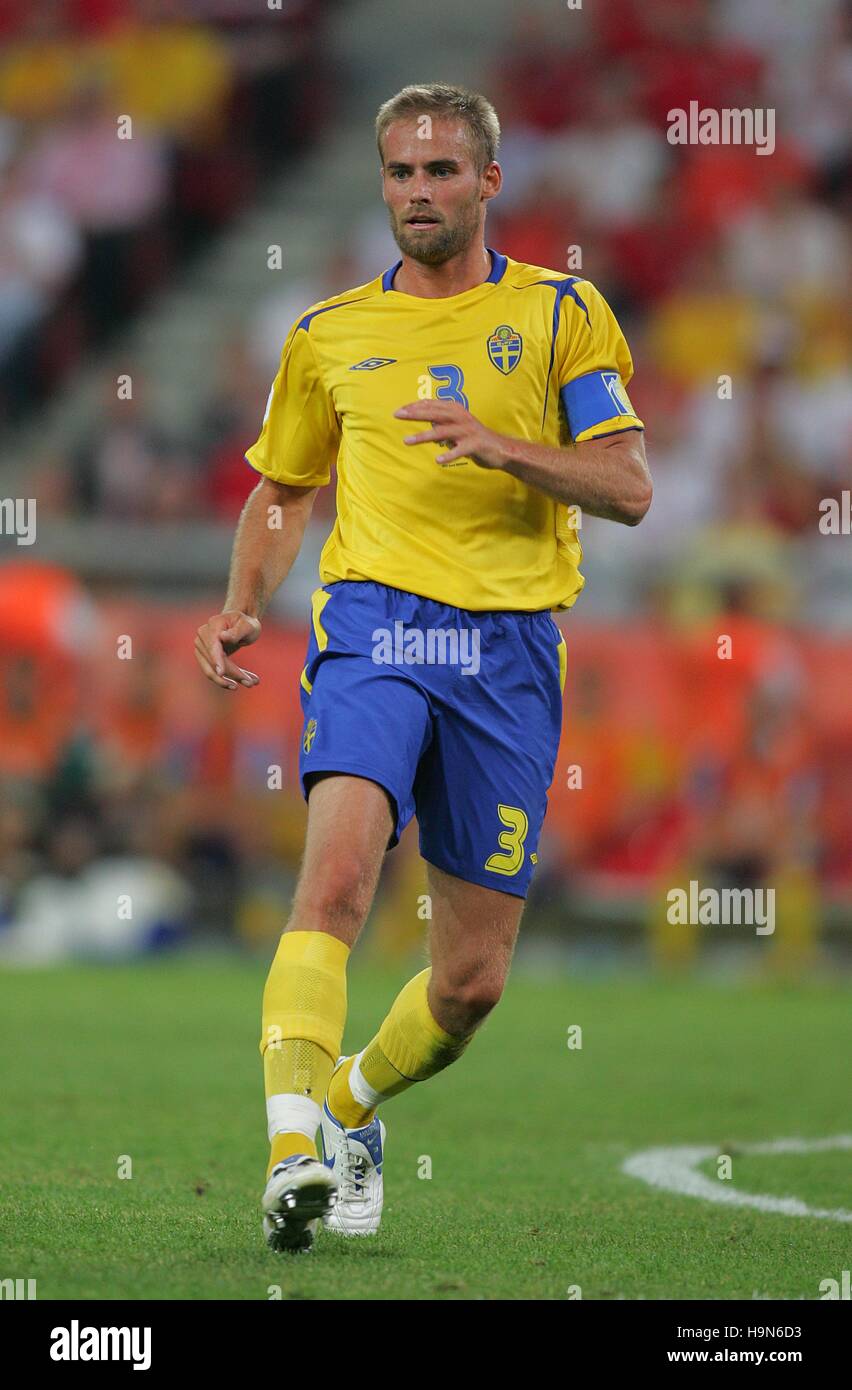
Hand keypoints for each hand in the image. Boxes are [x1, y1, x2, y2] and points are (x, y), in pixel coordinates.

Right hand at [195, 610, 260, 690]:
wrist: (240, 623)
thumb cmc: (246, 623)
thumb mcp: (247, 626)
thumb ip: (237, 631)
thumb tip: (222, 637)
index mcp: (213, 625)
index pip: (212, 646)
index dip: (216, 660)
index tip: (221, 674)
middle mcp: (203, 636)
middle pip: (213, 662)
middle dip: (233, 674)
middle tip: (252, 683)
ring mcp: (201, 647)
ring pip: (213, 670)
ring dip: (232, 679)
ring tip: (252, 683)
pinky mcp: (205, 657)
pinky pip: (215, 672)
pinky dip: (230, 678)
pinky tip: (246, 680)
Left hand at [394, 400, 509, 468]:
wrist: (500, 449)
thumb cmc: (474, 438)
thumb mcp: (456, 427)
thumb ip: (441, 422)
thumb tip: (426, 419)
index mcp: (456, 410)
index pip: (432, 405)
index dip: (415, 406)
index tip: (399, 410)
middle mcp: (461, 417)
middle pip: (434, 413)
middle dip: (415, 414)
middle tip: (397, 415)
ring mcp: (468, 431)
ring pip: (443, 431)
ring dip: (424, 436)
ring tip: (407, 441)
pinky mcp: (475, 445)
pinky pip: (460, 450)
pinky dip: (450, 454)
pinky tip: (438, 460)